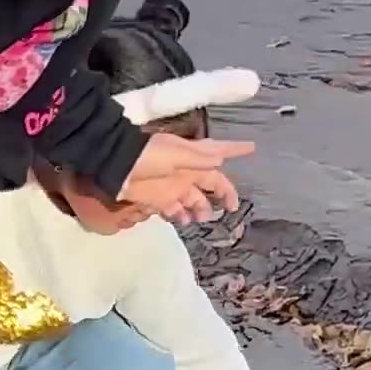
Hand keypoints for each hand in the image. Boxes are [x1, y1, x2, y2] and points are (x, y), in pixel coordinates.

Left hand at [118, 130, 252, 225]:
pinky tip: (186, 222)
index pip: (219, 151)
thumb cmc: (149, 155)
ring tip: (204, 218)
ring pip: (195, 200)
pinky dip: (182, 216)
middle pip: (211, 182)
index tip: (252, 148)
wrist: (118, 166)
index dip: (235, 149)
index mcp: (193, 155)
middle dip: (223, 193)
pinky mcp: (160, 200)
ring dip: (202, 209)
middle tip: (232, 207)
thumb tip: (221, 163)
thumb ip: (199, 159)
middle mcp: (187, 171)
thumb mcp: (177, 153)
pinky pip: (176, 210)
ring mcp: (174, 186)